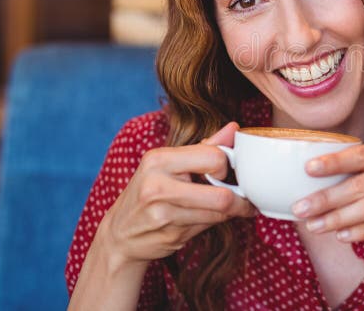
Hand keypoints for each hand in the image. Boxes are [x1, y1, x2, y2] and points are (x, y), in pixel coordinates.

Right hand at [97, 122, 256, 265]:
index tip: (228, 172)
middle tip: (243, 196)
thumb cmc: (148, 194)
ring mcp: (163, 214)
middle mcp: (157, 186)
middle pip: (221, 194)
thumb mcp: (169, 164)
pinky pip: (209, 226)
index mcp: (158, 160)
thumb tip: (234, 128)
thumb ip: (204, 147)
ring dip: (232, 212)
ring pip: (219, 213)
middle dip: (239, 197)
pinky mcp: (170, 235)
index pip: (213, 157)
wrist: (120, 235)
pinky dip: (217, 222)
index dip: (227, 166)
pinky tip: (210, 217)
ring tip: (232, 207)